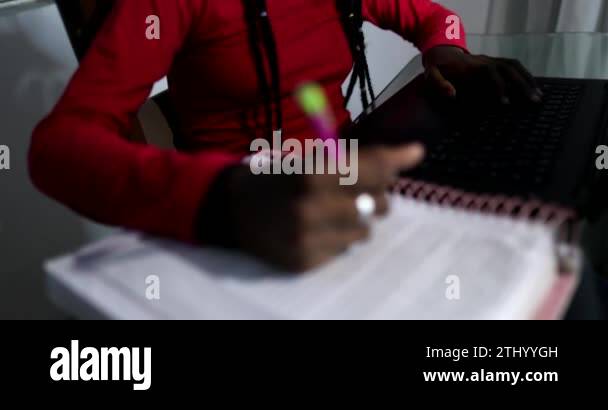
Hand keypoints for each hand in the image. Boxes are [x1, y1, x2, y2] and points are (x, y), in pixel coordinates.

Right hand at [219, 144, 424, 271]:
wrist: (231, 209)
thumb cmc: (277, 176)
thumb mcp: (312, 157)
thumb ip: (361, 157)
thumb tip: (415, 153)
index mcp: (312, 174)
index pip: (375, 169)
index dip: (396, 160)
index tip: (412, 153)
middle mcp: (310, 209)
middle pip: (378, 204)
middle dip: (375, 194)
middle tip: (356, 188)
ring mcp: (306, 240)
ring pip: (364, 231)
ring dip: (356, 219)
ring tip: (331, 211)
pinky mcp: (303, 261)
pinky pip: (344, 249)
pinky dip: (337, 237)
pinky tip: (316, 229)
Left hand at [423, 45, 542, 103]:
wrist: (442, 51)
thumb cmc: (437, 68)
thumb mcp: (431, 74)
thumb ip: (439, 84)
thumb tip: (453, 94)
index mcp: (471, 66)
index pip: (490, 74)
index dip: (498, 87)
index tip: (505, 104)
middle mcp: (485, 60)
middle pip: (508, 69)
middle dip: (522, 84)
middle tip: (533, 101)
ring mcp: (491, 59)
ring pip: (514, 66)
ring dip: (528, 79)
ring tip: (539, 96)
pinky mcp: (495, 61)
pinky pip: (514, 65)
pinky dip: (525, 75)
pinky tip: (533, 88)